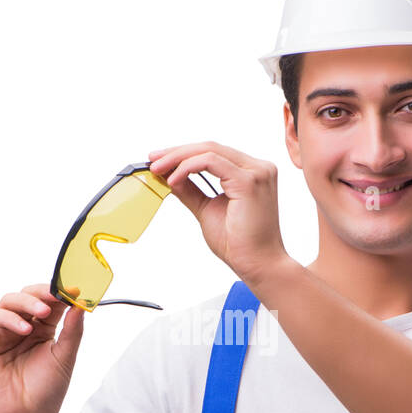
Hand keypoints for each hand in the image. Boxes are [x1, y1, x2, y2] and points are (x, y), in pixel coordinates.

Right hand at [0, 284, 84, 412]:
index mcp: (42, 329)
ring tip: (41, 314)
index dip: (58, 293)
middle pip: (27, 296)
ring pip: (7, 302)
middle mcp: (20, 327)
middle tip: (55, 295)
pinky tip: (23, 329)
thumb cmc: (45, 391)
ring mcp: (0, 333)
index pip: (49, 302)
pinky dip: (6, 318)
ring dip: (25, 302)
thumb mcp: (65, 357)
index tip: (72, 288)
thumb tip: (80, 303)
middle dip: (41, 293)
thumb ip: (73, 330)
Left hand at [147, 141, 290, 286]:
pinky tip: (174, 179)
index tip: (160, 161)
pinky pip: (211, 162)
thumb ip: (191, 191)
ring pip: (209, 151)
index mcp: (251, 173)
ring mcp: (256, 172)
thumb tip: (170, 176)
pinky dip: (188, 167)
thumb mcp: (207, 210)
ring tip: (158, 169)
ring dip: (179, 158)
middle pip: (210, 148)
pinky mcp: (249, 181)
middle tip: (153, 160)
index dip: (184, 154)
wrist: (257, 264)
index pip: (213, 154)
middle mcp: (258, 168)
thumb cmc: (239, 243)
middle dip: (177, 152)